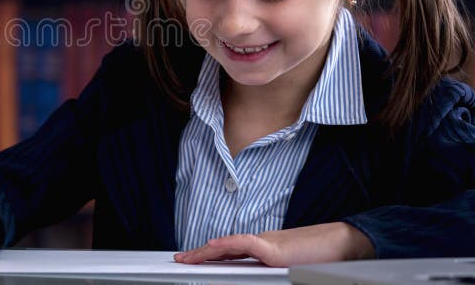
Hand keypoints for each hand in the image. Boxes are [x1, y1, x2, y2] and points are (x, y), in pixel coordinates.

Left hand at [174, 222, 373, 267]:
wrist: (342, 246)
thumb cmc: (320, 260)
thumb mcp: (289, 269)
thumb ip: (272, 273)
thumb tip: (263, 278)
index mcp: (263, 251)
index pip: (231, 253)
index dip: (210, 256)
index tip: (193, 259)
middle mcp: (261, 244)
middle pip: (224, 248)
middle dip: (200, 254)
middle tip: (180, 260)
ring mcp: (266, 244)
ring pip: (229, 245)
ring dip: (206, 251)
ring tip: (187, 258)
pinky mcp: (274, 248)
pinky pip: (245, 244)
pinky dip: (227, 244)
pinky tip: (212, 247)